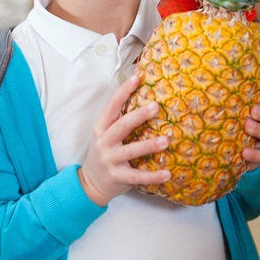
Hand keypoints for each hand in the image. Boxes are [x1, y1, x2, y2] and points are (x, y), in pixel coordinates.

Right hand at [78, 71, 170, 206]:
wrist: (91, 183)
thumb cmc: (105, 152)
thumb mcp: (106, 134)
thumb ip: (120, 118)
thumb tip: (144, 96)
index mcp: (102, 128)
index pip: (112, 106)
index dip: (124, 91)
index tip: (137, 77)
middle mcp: (104, 142)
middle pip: (122, 126)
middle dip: (138, 116)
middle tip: (156, 106)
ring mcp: (110, 160)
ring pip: (130, 151)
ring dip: (149, 145)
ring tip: (166, 140)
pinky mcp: (118, 177)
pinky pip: (137, 176)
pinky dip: (153, 176)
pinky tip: (167, 173)